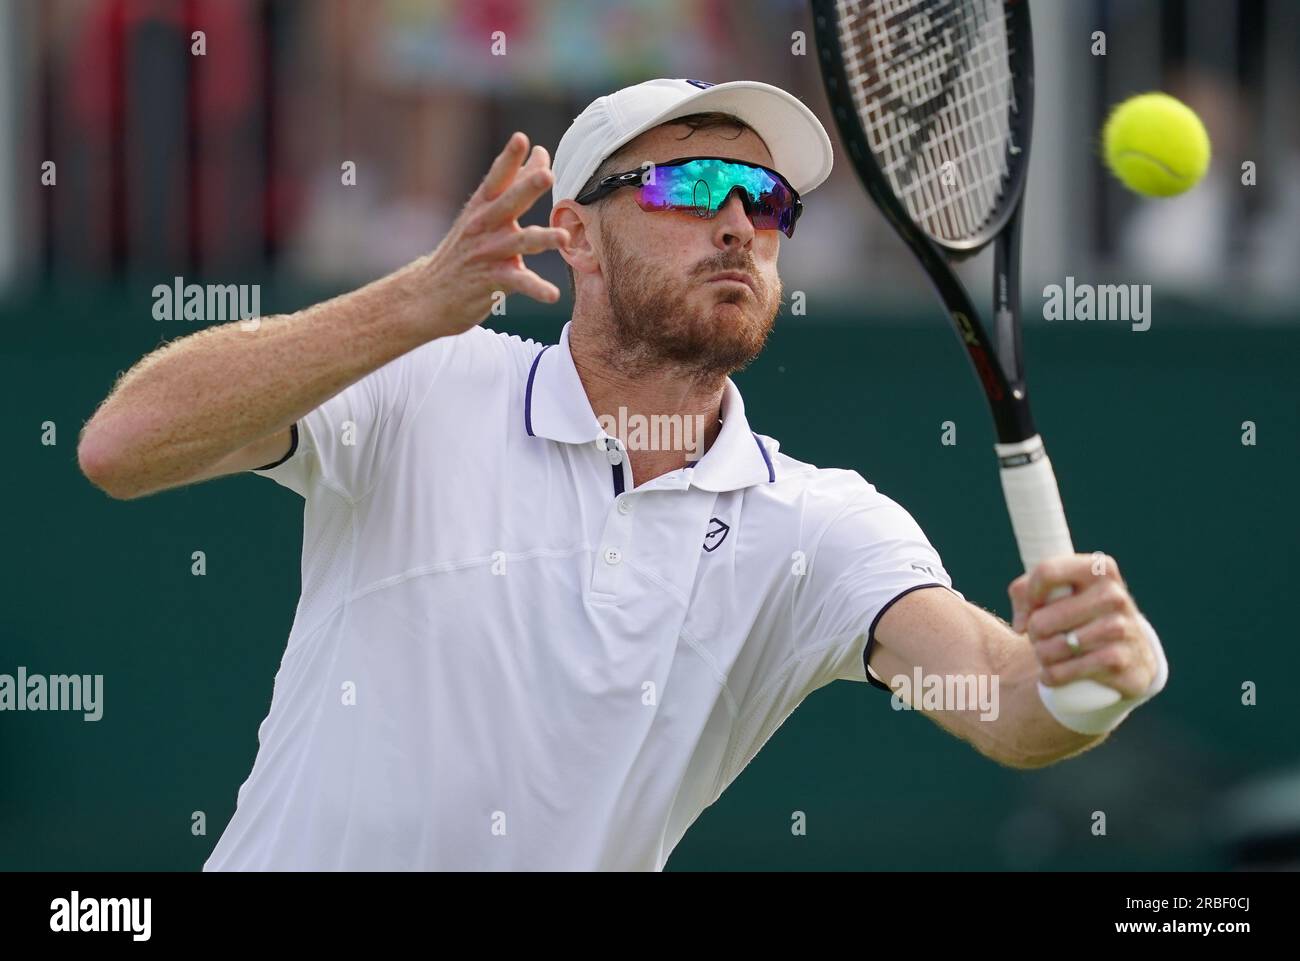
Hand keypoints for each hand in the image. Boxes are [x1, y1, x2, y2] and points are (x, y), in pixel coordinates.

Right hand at [420, 132, 570, 337]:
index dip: (508, 158)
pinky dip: (536, 289)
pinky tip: (553, 295)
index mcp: (482, 207)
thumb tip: (540, 153)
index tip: (522, 139)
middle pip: (508, 203)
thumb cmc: (464, 250)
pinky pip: (518, 283)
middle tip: (547, 176)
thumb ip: (514, 185)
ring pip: (518, 242)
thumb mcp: (483, 214)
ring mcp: (488, 253)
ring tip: (563, 236)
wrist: (429, 294)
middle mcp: (484, 226)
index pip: (497, 178)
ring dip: (541, 238)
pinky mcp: (492, 281)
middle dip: (527, 189)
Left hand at [1008, 554, 1157, 698]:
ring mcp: (1120, 628)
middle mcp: (1113, 595)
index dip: (1029, 596)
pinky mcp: (1118, 661)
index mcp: (1099, 568)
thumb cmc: (1082, 613)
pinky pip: (1061, 672)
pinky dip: (1050, 676)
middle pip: (1041, 621)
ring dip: (1042, 656)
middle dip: (1034, 633)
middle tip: (1045, 636)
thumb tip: (1021, 624)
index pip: (1046, 573)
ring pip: (1049, 650)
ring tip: (1052, 652)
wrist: (1132, 652)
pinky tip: (1054, 673)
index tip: (1034, 607)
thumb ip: (1025, 591)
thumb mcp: (1060, 591)